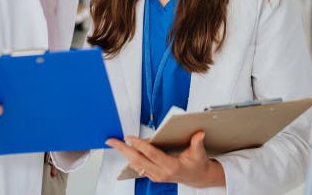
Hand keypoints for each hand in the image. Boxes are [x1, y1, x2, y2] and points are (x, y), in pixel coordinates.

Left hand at [106, 131, 224, 187]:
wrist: (199, 177)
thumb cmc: (198, 164)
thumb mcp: (199, 153)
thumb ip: (197, 142)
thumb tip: (199, 134)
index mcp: (171, 166)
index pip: (151, 153)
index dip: (139, 145)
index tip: (128, 137)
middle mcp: (162, 173)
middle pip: (138, 160)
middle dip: (123, 150)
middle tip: (112, 141)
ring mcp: (157, 176)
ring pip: (136, 165)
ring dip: (125, 154)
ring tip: (116, 144)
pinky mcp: (154, 176)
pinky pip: (139, 168)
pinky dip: (131, 159)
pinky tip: (126, 152)